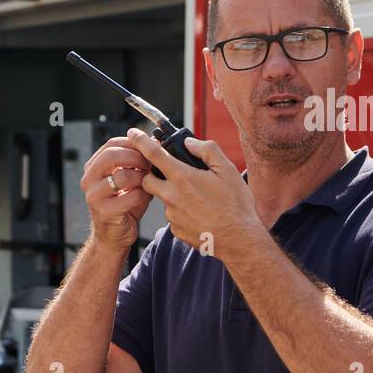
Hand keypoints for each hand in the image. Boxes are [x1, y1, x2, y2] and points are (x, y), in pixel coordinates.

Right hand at [80, 135, 153, 252]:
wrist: (115, 235)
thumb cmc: (126, 204)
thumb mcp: (131, 179)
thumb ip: (138, 162)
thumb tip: (156, 143)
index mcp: (94, 167)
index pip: (111, 144)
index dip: (134, 143)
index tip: (151, 148)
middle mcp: (89, 179)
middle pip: (112, 155)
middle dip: (137, 157)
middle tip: (151, 164)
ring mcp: (94, 195)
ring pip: (122, 175)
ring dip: (142, 177)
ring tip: (149, 182)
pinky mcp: (104, 211)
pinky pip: (130, 196)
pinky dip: (143, 195)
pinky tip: (145, 197)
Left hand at [129, 129, 264, 261]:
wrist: (239, 239)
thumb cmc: (236, 204)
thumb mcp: (227, 169)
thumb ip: (207, 150)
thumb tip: (189, 143)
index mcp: (183, 177)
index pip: (153, 154)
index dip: (140, 141)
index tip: (133, 133)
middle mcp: (172, 196)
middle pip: (147, 180)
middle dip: (152, 174)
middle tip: (172, 174)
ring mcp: (172, 215)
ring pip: (164, 199)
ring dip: (173, 194)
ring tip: (199, 198)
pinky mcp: (176, 230)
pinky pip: (173, 216)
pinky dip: (182, 211)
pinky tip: (200, 213)